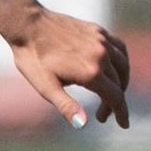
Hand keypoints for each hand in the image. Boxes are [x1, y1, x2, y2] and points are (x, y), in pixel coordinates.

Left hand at [3, 5, 130, 128]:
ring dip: (121, 83)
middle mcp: (102, 55)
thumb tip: (83, 124)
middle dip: (114, 103)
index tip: (124, 125)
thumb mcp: (45, 87)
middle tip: (102, 115)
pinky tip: (114, 69)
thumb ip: (66, 105)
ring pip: (123, 66)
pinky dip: (122, 62)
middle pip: (119, 84)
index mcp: (91, 72)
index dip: (121, 113)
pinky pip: (120, 48)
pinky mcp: (98, 31)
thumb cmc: (33, 58)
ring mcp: (102, 40)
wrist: (27, 24)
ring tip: (110, 95)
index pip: (116, 97)